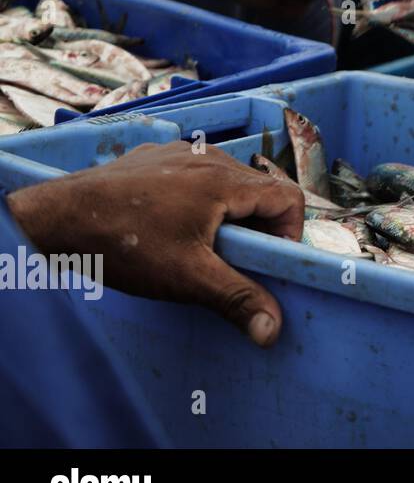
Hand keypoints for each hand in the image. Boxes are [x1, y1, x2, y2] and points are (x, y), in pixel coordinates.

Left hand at [6, 141, 303, 345]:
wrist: (54, 219)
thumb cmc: (123, 243)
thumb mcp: (187, 277)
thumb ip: (236, 298)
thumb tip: (272, 328)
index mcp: (224, 180)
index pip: (288, 197)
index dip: (290, 232)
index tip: (269, 261)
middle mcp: (207, 158)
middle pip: (258, 190)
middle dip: (258, 227)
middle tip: (236, 261)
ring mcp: (178, 154)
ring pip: (227, 182)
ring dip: (228, 214)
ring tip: (201, 246)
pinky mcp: (154, 159)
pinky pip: (194, 176)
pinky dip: (197, 201)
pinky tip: (169, 227)